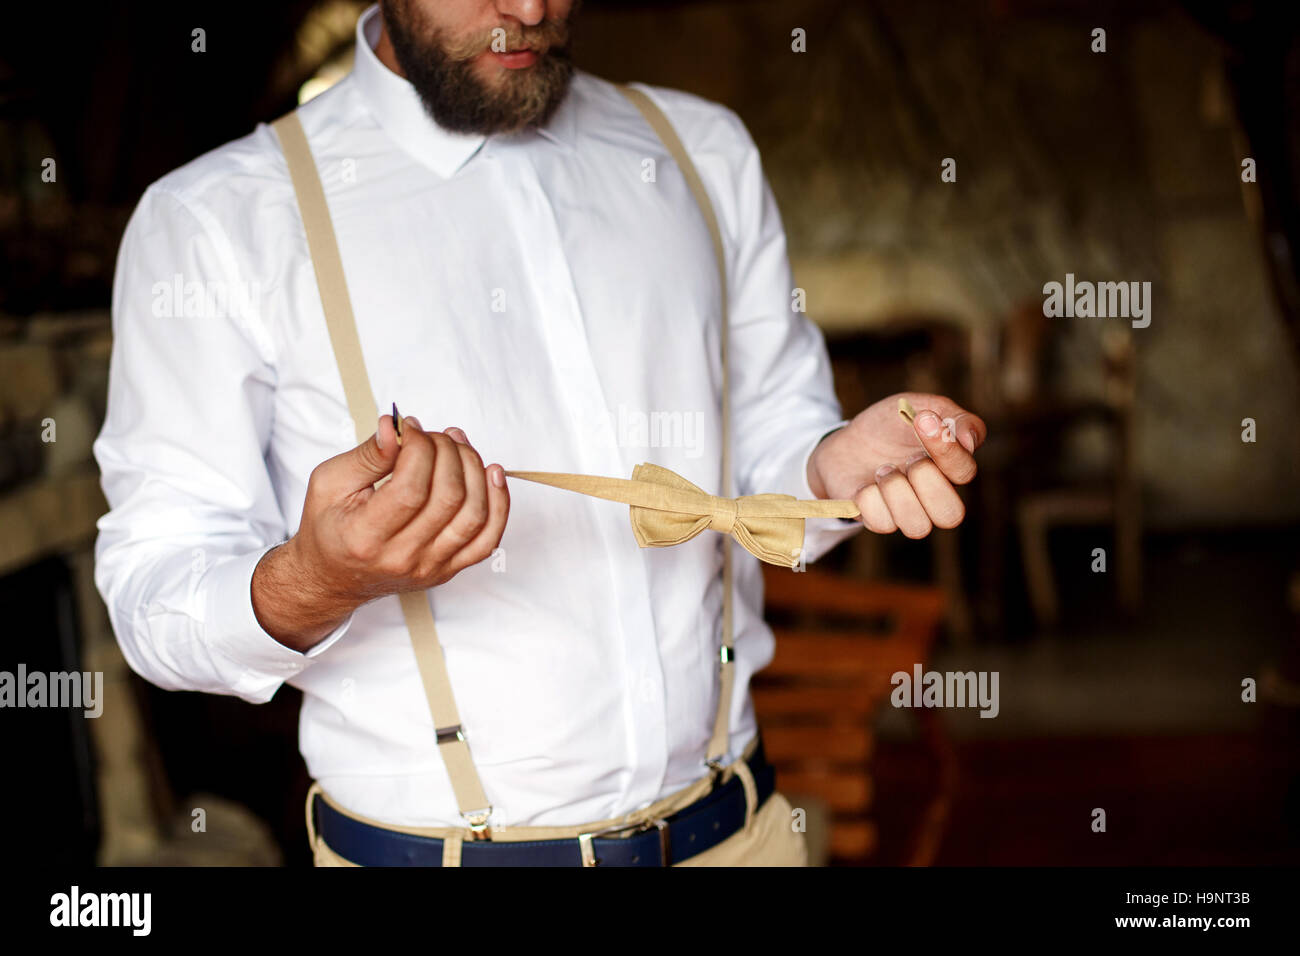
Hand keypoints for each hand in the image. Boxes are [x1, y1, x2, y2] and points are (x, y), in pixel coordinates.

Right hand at [252, 414, 509, 649]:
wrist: (333, 578)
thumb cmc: (329, 528)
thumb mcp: (329, 483)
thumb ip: (367, 455)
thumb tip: (396, 427)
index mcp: (365, 537)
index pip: (411, 488)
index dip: (420, 449)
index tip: (412, 428)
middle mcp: (401, 558)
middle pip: (448, 497)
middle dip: (447, 452)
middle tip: (432, 436)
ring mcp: (429, 568)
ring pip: (474, 515)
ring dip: (474, 469)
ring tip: (457, 445)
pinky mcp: (448, 570)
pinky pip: (488, 539)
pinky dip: (499, 504)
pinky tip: (491, 474)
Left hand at [807, 393, 986, 537]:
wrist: (846, 439)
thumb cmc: (890, 425)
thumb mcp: (921, 407)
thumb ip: (954, 418)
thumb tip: (970, 440)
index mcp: (950, 469)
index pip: (965, 472)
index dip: (947, 449)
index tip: (923, 419)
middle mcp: (933, 497)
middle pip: (951, 515)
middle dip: (927, 482)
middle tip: (909, 459)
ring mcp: (905, 512)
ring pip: (917, 527)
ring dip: (896, 491)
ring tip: (882, 470)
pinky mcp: (878, 520)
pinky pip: (881, 523)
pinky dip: (868, 497)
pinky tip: (864, 483)